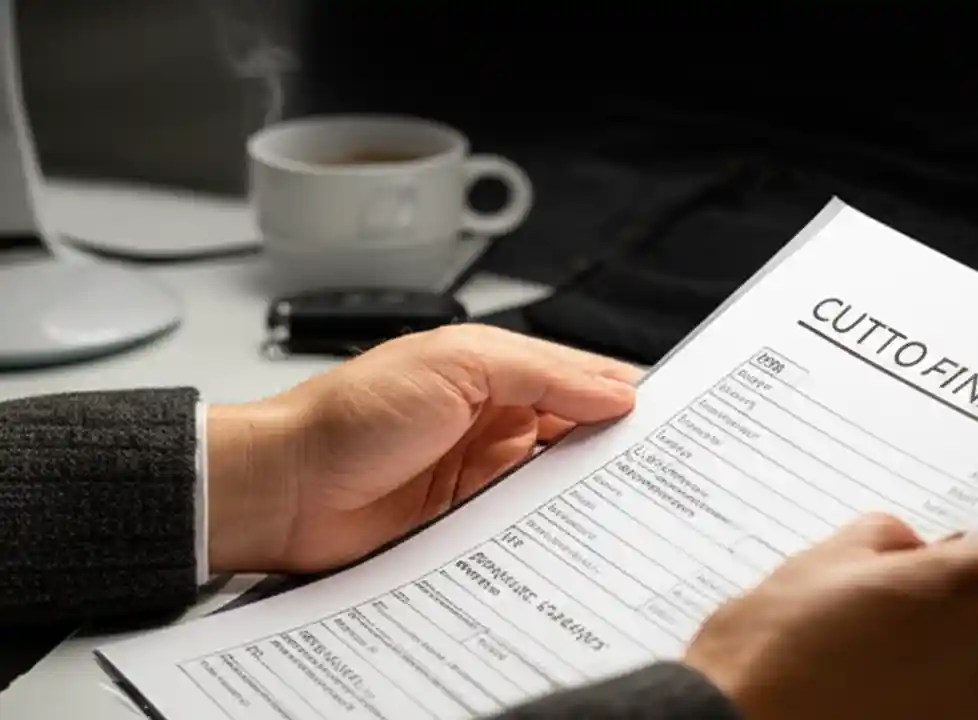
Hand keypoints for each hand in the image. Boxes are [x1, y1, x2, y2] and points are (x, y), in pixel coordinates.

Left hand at [206, 325, 640, 572]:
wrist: (286, 488)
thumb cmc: (352, 413)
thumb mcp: (460, 364)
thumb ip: (544, 374)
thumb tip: (616, 390)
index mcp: (499, 370)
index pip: (582, 378)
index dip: (626, 393)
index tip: (671, 415)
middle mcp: (497, 421)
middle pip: (579, 435)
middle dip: (618, 448)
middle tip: (664, 465)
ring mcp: (484, 475)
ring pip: (559, 485)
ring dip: (587, 492)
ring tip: (633, 502)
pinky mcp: (470, 524)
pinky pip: (527, 527)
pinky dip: (552, 530)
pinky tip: (579, 536)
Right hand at [683, 514, 977, 719]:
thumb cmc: (776, 652)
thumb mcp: (826, 557)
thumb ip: (888, 541)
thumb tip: (906, 549)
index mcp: (971, 591)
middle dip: (963, 603)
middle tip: (894, 599)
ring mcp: (975, 717)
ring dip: (942, 653)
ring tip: (864, 651)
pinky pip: (955, 708)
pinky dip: (924, 697)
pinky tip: (863, 688)